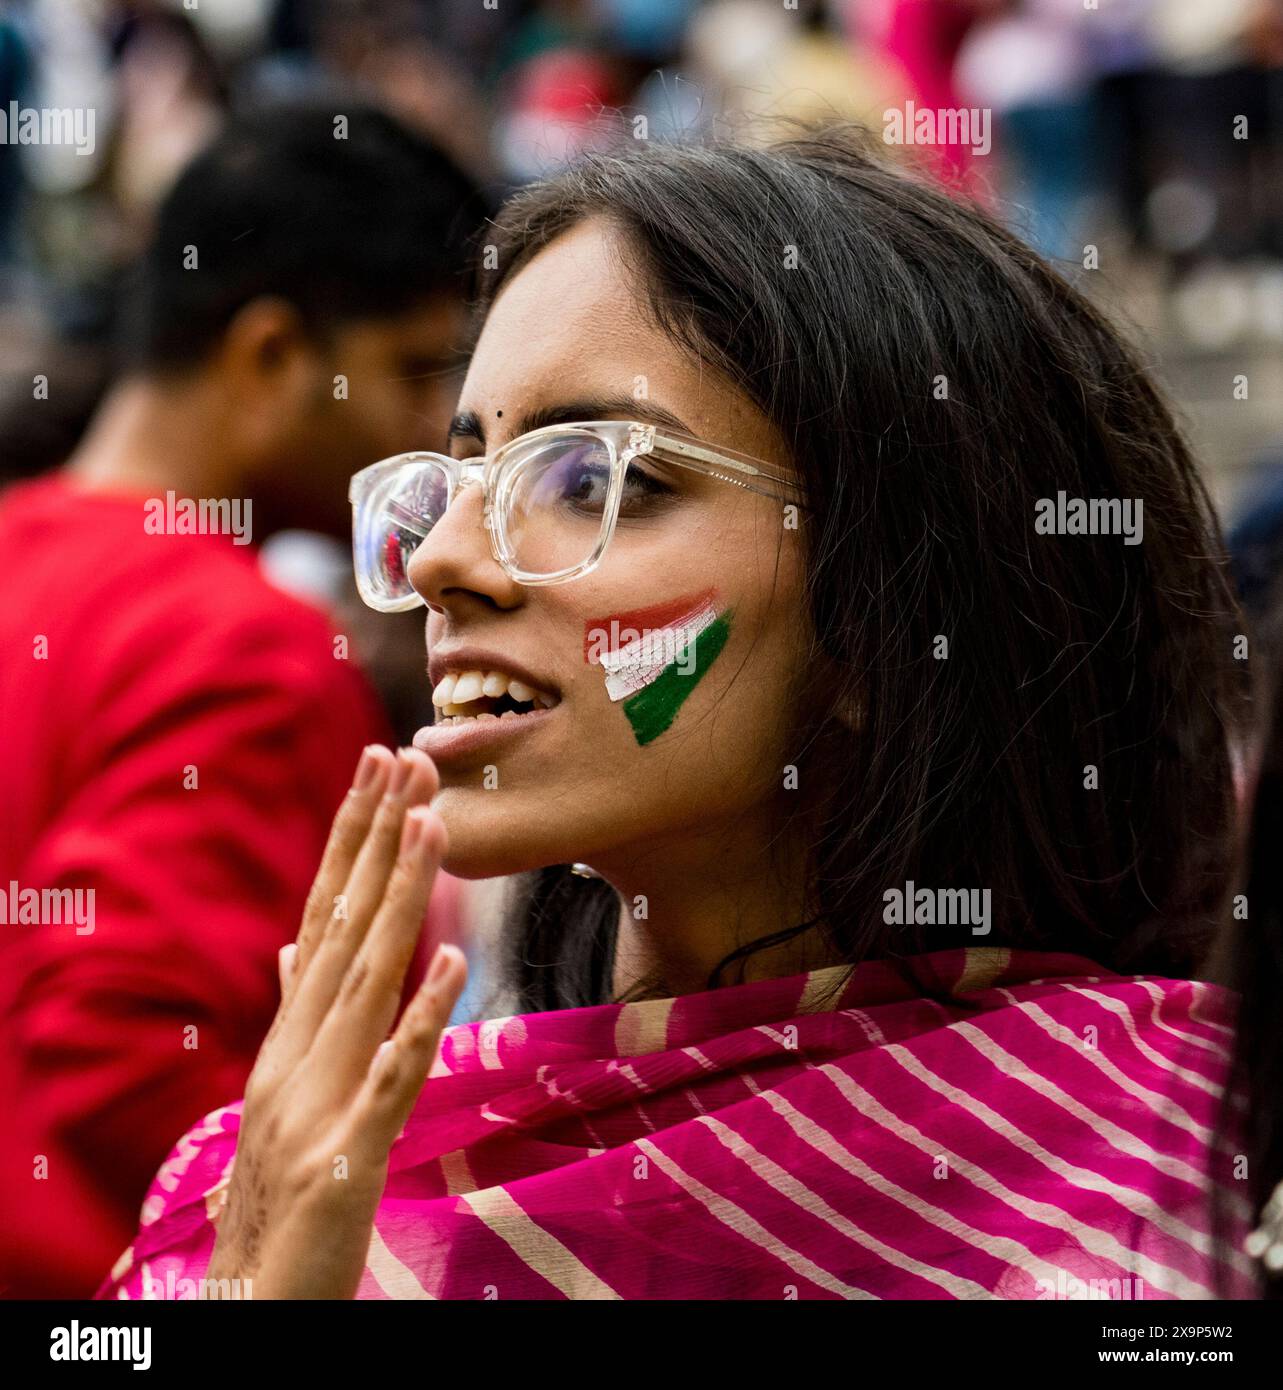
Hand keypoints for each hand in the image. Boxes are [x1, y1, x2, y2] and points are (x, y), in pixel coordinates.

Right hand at [205, 745, 466, 1298]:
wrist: (250, 1300)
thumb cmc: (280, 1186)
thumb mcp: (286, 1086)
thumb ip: (297, 1010)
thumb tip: (297, 937)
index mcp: (292, 1031)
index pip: (325, 913)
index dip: (353, 838)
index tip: (380, 766)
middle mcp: (296, 1050)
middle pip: (344, 927)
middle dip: (377, 839)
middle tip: (408, 757)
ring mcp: (317, 1099)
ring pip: (366, 981)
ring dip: (398, 898)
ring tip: (432, 825)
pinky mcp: (345, 1157)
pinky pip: (390, 1078)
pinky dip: (416, 1019)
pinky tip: (447, 963)